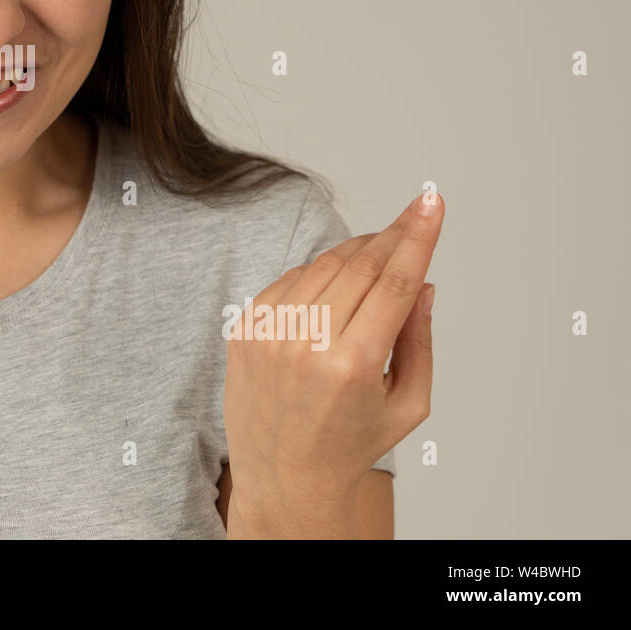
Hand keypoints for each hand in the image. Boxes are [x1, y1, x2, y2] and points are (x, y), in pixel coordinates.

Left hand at [223, 190, 442, 534]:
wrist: (283, 474)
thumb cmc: (351, 442)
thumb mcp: (408, 404)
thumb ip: (420, 340)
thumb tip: (423, 281)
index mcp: (352, 365)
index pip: (393, 283)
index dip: (417, 236)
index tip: (432, 203)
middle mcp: (305, 344)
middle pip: (360, 266)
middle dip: (392, 235)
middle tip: (415, 213)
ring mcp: (269, 333)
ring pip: (323, 265)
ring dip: (357, 251)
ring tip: (380, 254)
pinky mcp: (245, 327)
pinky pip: (291, 279)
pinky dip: (319, 272)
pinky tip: (337, 284)